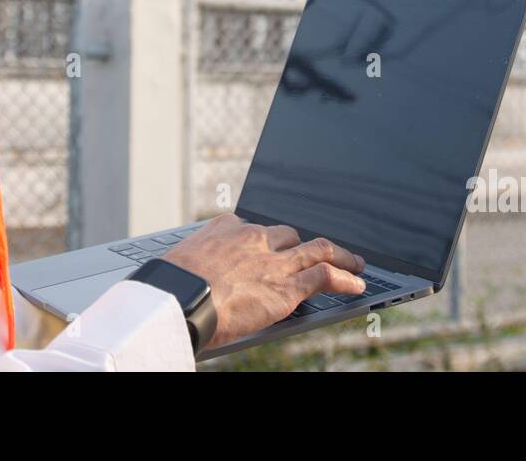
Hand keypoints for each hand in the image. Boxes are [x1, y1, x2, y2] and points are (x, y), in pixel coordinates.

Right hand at [162, 213, 365, 348]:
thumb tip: (197, 280)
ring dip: (340, 256)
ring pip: (317, 249)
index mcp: (225, 228)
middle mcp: (254, 238)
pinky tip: (356, 284)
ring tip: (354, 263)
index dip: (267, 240)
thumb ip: (200, 263)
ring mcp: (273, 261)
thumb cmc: (169, 287)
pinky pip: (325, 275)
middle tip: (319, 250)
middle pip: (288, 234)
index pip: (253, 228)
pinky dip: (345, 278)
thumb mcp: (181, 262)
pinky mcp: (287, 287)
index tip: (273, 246)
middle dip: (304, 244)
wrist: (178, 298)